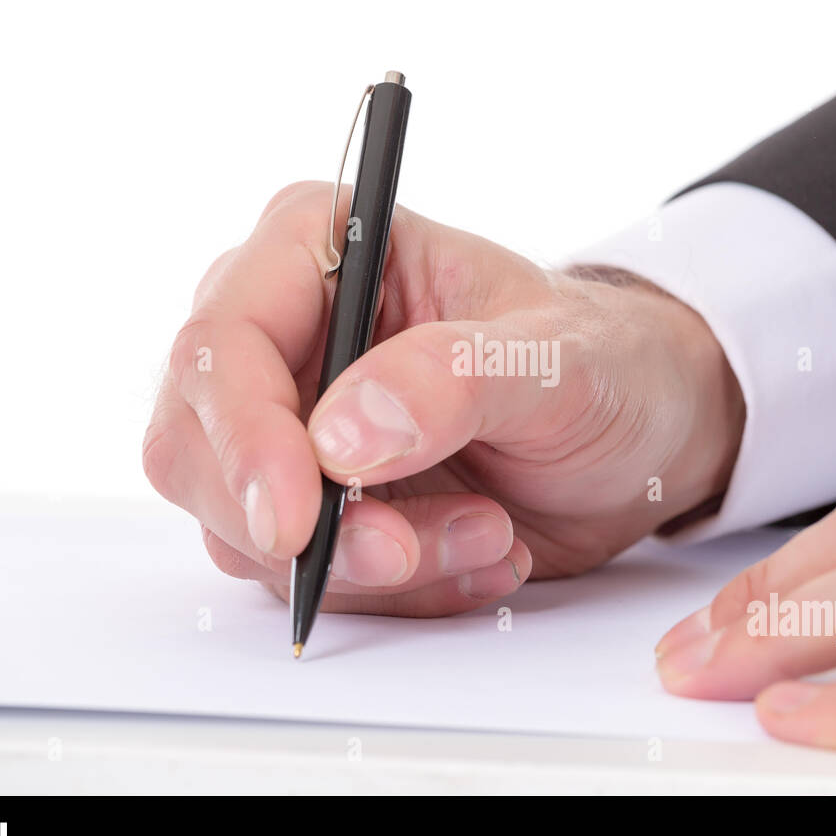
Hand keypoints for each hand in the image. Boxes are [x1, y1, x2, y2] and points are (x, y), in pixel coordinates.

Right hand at [144, 182, 742, 615]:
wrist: (639, 435)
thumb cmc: (603, 362)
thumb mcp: (557, 357)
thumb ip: (453, 379)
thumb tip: (338, 438)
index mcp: (320, 247)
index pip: (221, 340)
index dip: (242, 436)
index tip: (298, 519)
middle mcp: (284, 334)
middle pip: (196, 446)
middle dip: (304, 523)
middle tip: (405, 548)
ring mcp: (288, 427)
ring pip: (247, 529)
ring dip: (371, 562)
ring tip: (491, 532)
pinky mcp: (315, 505)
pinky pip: (305, 577)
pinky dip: (396, 588)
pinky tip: (481, 551)